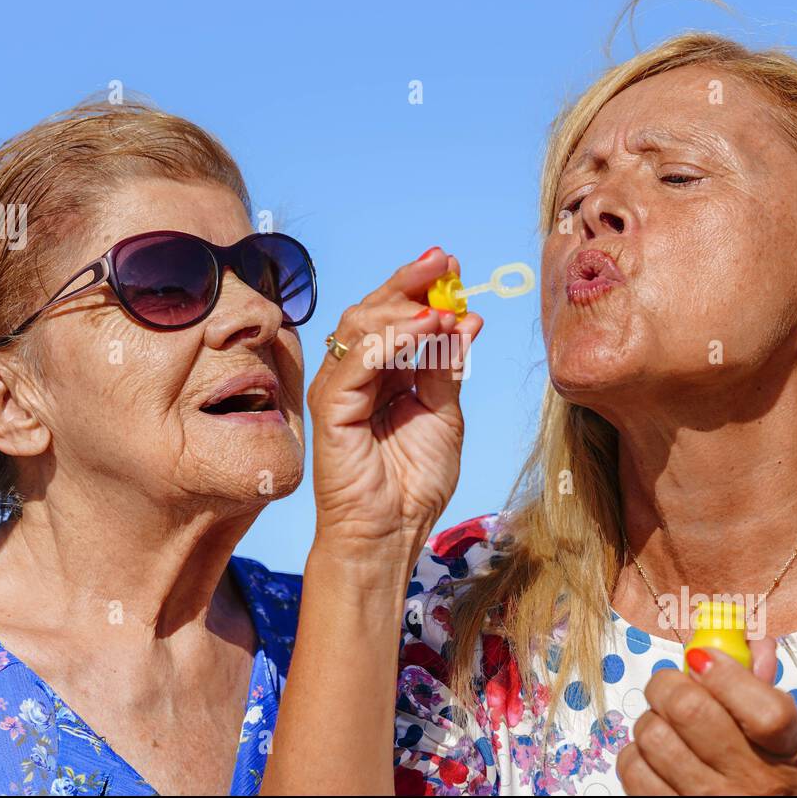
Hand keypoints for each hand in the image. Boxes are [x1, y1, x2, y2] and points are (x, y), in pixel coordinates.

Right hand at [307, 247, 483, 581]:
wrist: (390, 534)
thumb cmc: (413, 483)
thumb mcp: (443, 414)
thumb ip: (448, 367)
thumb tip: (466, 318)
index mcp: (381, 373)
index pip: (395, 317)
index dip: (421, 289)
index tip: (454, 267)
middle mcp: (354, 374)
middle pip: (373, 310)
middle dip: (409, 283)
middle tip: (444, 263)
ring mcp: (338, 388)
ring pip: (360, 325)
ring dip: (405, 308)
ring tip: (443, 307)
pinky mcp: (330, 407)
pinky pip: (357, 360)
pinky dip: (392, 339)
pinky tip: (426, 330)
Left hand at [616, 638, 796, 794]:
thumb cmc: (770, 779)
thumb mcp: (784, 737)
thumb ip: (762, 684)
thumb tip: (746, 639)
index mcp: (787, 753)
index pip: (764, 710)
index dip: (725, 673)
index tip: (703, 658)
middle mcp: (751, 782)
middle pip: (689, 709)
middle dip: (669, 683)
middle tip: (673, 687)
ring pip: (653, 734)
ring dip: (652, 720)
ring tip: (668, 727)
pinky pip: (632, 767)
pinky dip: (637, 754)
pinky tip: (658, 757)